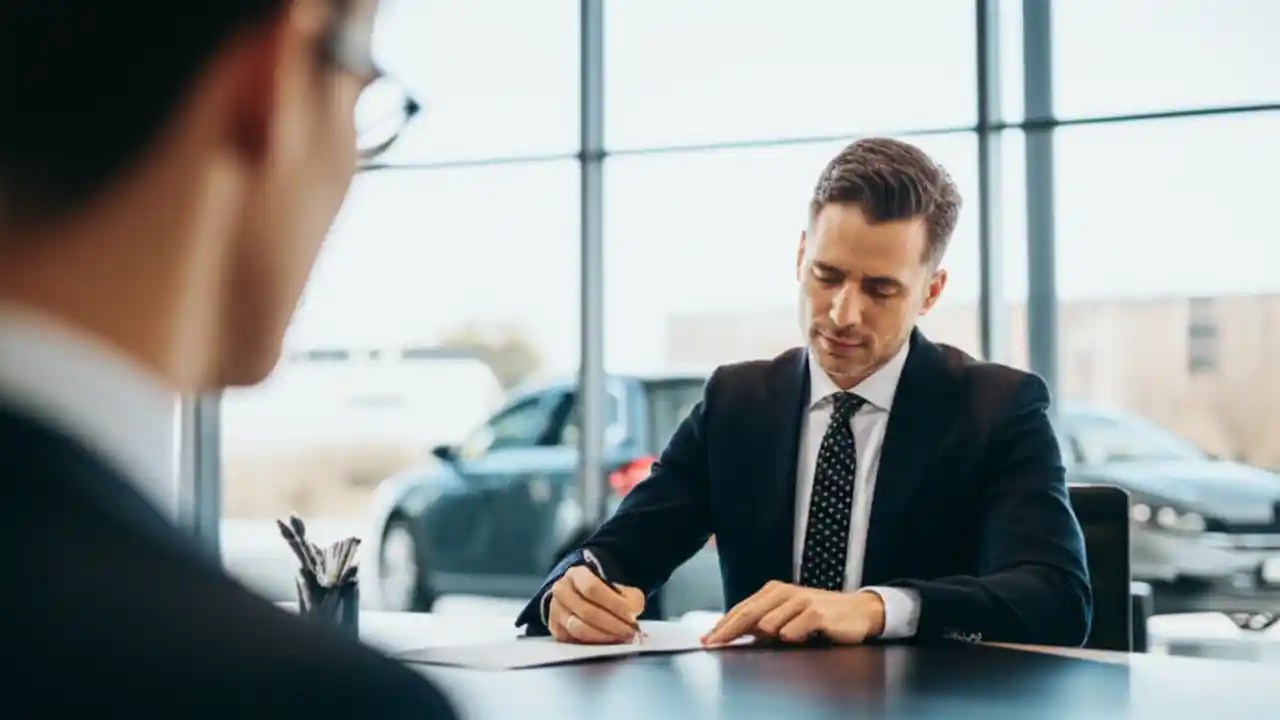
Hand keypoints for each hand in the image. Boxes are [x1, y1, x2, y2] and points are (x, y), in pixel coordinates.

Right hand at [547, 565, 645, 643]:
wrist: (582, 600)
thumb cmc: (603, 595)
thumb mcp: (619, 590)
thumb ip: (629, 599)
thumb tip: (633, 615)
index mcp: (576, 574)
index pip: (592, 588)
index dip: (613, 604)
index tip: (631, 616)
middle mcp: (561, 591)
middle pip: (586, 610)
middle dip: (611, 624)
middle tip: (629, 632)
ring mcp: (555, 611)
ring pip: (578, 628)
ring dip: (603, 636)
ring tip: (620, 638)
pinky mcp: (555, 631)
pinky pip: (573, 641)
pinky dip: (592, 645)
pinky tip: (606, 644)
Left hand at [701, 581, 884, 646]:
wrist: (858, 611)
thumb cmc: (819, 615)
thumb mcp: (787, 616)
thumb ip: (762, 623)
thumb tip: (732, 634)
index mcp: (774, 591)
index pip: (742, 609)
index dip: (722, 625)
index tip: (706, 640)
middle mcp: (785, 592)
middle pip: (748, 614)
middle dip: (727, 631)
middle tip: (713, 645)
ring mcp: (800, 600)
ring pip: (768, 626)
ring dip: (771, 638)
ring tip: (790, 637)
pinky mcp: (816, 612)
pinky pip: (791, 632)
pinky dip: (792, 638)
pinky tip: (804, 637)